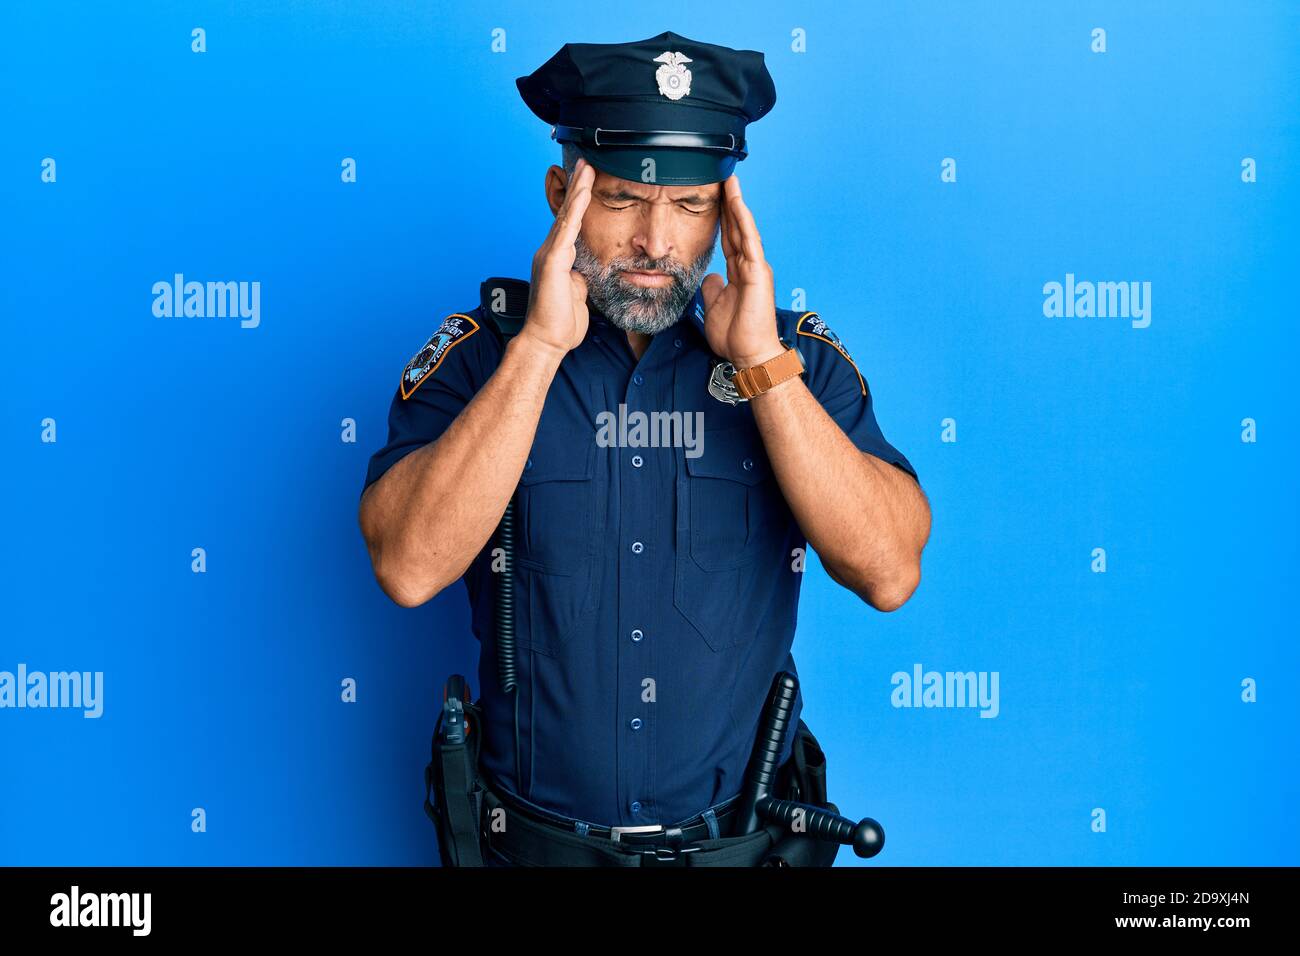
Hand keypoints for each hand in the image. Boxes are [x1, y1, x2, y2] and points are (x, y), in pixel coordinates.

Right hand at [521, 157, 595, 357]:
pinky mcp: (552, 260)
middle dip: (577, 188)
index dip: (578, 203)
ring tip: (587, 168)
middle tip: (587, 163)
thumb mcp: (577, 294)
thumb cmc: (561, 323)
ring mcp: (549, 254)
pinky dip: (576, 208)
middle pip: (566, 213)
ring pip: (566, 216)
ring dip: (577, 190)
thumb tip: (585, 271)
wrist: (547, 340)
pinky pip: (567, 229)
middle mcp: (550, 252)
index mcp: (558, 259)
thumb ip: (580, 278)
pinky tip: (584, 192)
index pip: (570, 225)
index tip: (588, 182)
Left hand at [700, 174, 783, 368]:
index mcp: (739, 272)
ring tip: (729, 181)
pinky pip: (749, 242)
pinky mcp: (758, 272)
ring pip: (744, 229)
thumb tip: (709, 277)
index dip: (722, 217)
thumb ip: (713, 289)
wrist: (749, 354)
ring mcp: (756, 267)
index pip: (729, 238)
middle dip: (729, 203)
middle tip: (722, 178)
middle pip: (737, 228)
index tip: (715, 197)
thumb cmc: (735, 334)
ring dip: (737, 204)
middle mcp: (750, 266)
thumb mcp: (714, 306)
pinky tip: (737, 204)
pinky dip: (743, 221)